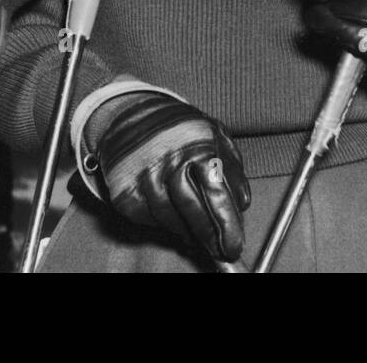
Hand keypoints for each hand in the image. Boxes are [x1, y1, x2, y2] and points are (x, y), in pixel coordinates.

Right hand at [90, 90, 248, 262]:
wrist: (129, 115)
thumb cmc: (179, 127)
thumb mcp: (213, 133)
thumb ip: (232, 166)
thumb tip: (242, 203)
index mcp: (197, 144)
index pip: (216, 190)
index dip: (227, 222)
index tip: (235, 244)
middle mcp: (168, 160)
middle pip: (193, 209)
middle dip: (211, 236)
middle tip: (224, 252)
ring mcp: (143, 177)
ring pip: (171, 219)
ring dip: (190, 233)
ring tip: (201, 236)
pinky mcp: (124, 193)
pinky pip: (150, 220)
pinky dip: (166, 225)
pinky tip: (176, 220)